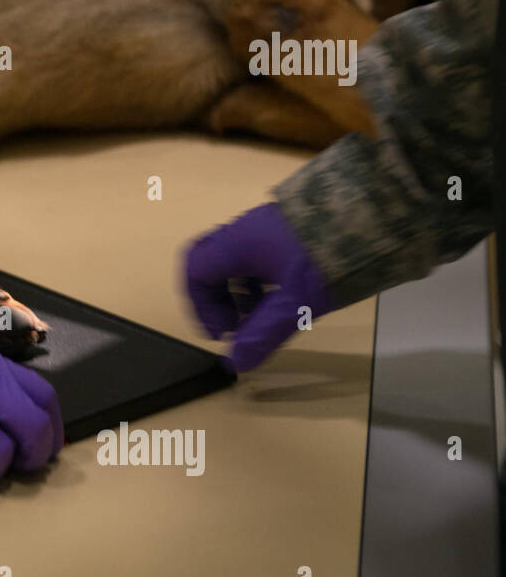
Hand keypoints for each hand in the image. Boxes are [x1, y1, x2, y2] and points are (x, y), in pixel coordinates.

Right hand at [184, 203, 334, 372]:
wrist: (380, 212)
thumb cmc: (330, 258)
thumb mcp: (297, 303)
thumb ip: (263, 333)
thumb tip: (235, 364)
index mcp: (237, 245)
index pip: (195, 273)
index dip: (202, 308)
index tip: (225, 334)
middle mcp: (244, 231)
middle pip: (208, 261)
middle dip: (214, 297)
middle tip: (234, 324)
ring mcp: (267, 226)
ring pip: (235, 260)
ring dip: (239, 292)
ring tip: (263, 316)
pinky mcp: (289, 227)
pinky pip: (258, 255)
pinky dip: (259, 280)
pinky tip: (285, 295)